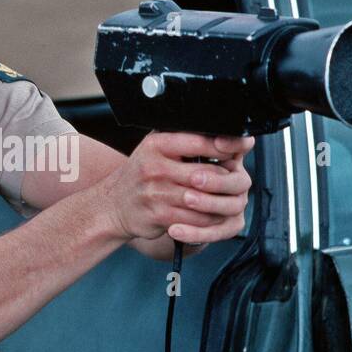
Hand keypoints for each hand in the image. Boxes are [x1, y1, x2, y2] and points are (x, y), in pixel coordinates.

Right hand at [99, 132, 254, 247]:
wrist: (113, 205)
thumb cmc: (141, 174)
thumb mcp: (155, 148)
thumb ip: (183, 139)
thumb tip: (223, 133)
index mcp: (157, 144)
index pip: (198, 141)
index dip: (223, 146)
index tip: (238, 149)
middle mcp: (155, 167)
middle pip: (204, 173)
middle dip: (225, 179)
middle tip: (238, 180)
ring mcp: (156, 193)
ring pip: (202, 198)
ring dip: (220, 201)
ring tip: (229, 199)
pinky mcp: (159, 215)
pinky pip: (194, 218)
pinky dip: (208, 218)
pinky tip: (213, 214)